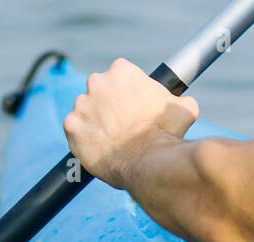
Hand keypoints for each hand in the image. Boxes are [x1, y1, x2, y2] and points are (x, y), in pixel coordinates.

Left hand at [63, 58, 199, 190]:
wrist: (146, 159)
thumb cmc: (166, 132)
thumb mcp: (183, 106)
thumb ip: (176, 98)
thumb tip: (181, 102)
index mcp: (121, 70)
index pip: (119, 74)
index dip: (125, 90)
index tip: (130, 103)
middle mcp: (97, 82)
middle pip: (99, 89)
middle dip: (107, 102)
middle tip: (119, 120)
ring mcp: (81, 104)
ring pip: (84, 109)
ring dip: (93, 119)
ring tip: (108, 136)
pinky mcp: (70, 126)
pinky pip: (74, 129)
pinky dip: (81, 136)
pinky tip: (95, 144)